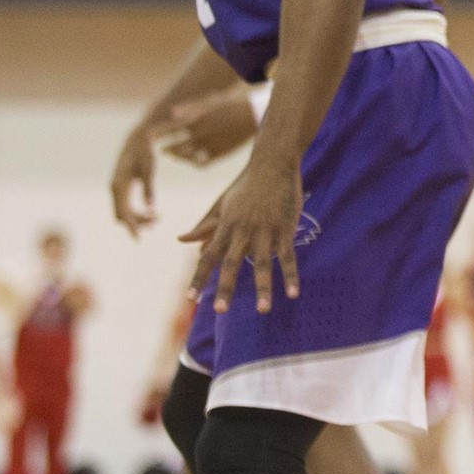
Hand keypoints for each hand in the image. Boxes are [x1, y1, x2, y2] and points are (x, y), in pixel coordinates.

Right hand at [110, 123, 161, 236]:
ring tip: (158, 217)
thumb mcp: (149, 167)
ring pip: (124, 212)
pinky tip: (152, 212)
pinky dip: (137, 212)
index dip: (131, 226)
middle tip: (159, 219)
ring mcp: (117, 188)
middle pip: (123, 215)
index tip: (138, 239)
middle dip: (138, 222)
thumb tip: (151, 207)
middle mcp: (115, 188)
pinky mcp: (121, 187)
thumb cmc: (145, 150)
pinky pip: (125, 206)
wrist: (138, 137)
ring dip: (139, 218)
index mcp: (119, 184)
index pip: (123, 211)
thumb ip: (149, 186)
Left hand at [160, 88, 259, 167]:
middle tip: (160, 149)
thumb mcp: (210, 101)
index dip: (157, 134)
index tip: (147, 137)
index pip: (170, 128)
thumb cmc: (231, 104)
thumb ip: (190, 107)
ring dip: (177, 156)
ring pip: (186, 156)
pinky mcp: (219, 154)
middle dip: (166, 148)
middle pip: (174, 146)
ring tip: (171, 153)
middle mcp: (200, 134)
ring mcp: (209, 145)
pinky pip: (201, 162)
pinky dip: (193, 161)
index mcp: (196, 119)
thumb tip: (173, 112)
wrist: (253, 115)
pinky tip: (191, 158)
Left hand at [182, 164, 304, 314]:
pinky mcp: (285, 228)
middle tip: (220, 311)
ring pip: (261, 263)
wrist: (272, 162)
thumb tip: (180, 240)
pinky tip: (292, 293)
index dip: (199, 277)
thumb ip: (204, 226)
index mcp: (225, 227)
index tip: (190, 298)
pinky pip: (287, 256)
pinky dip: (290, 275)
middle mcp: (242, 231)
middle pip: (231, 263)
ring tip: (262, 310)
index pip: (208, 256)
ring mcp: (265, 230)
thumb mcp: (222, 204)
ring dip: (262, 288)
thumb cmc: (245, 185)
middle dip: (226, 287)